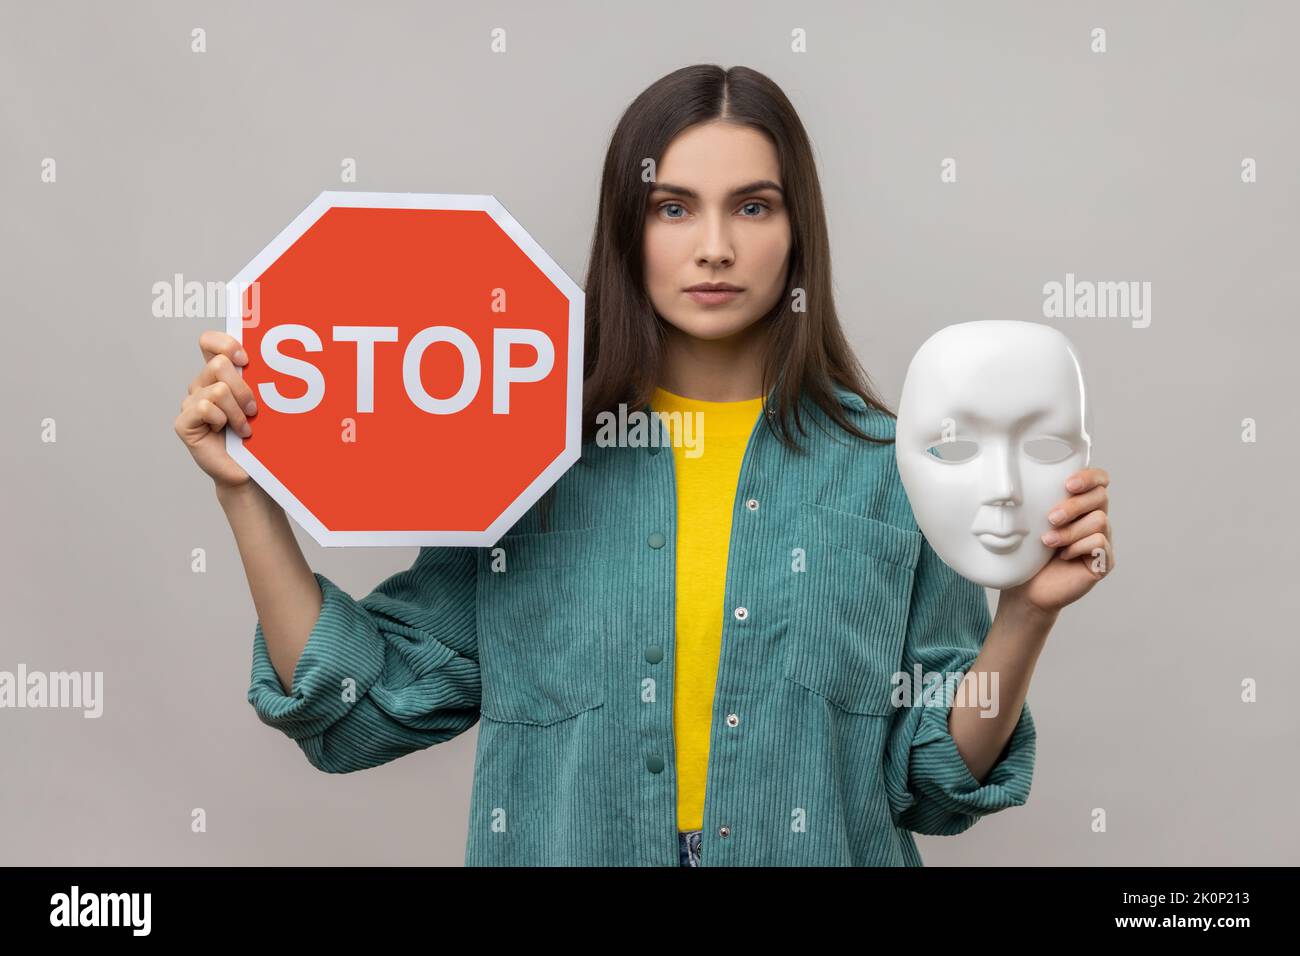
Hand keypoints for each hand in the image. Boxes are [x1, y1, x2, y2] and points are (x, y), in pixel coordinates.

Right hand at [173, 331, 257, 488]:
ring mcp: (190, 403)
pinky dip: (222, 421)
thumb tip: (274, 360)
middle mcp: (201, 385)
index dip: (225, 343)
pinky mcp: (184, 423)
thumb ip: (258, 381)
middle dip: (244, 388)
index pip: (209, 342)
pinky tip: (226, 433)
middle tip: (253, 410)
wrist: (249, 471)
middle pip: (219, 364)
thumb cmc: (257, 437)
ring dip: (237, 412)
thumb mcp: (262, 403)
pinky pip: (204, 408)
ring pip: (218, 390)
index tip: (246, 359)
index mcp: (218, 375)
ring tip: (244, 428)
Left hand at [1000, 467, 1113, 616]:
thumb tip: (1031, 479)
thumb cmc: (1028, 553)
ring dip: (1070, 530)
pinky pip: (1100, 543)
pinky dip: (1078, 547)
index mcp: (1081, 505)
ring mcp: (1102, 540)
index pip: (1100, 480)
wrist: (1026, 588)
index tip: (1067, 484)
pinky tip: (1063, 556)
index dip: (1089, 477)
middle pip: (1100, 496)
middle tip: (1050, 519)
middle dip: (1074, 505)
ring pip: (1099, 520)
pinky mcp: (1103, 561)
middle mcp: (1095, 519)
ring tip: (1048, 542)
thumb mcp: (1032, 522)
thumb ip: (1043, 501)